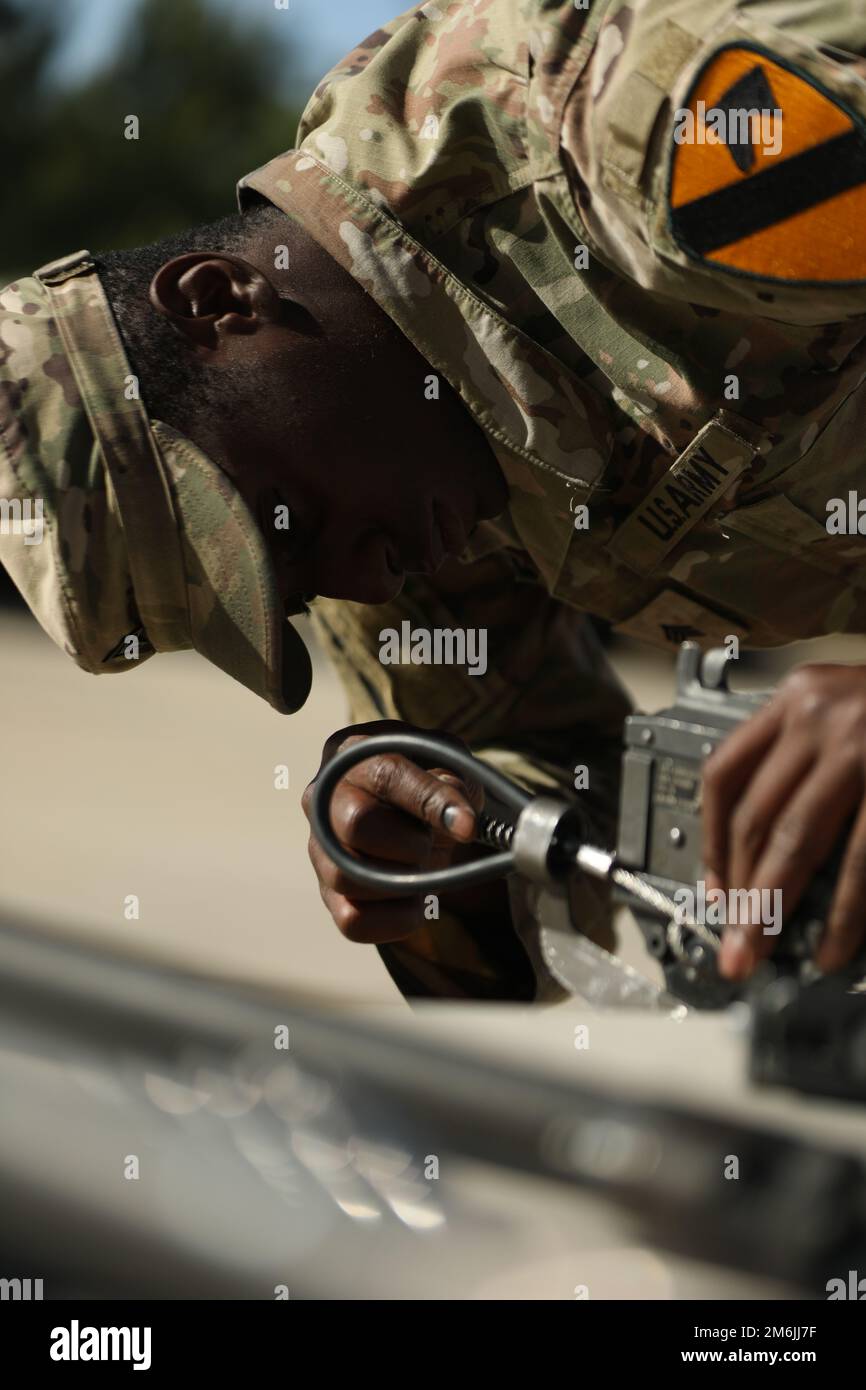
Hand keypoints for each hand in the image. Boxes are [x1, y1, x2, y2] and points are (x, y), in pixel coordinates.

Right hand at [302, 720, 485, 943]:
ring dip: (402, 882)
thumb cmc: (426, 778)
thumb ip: (454, 779)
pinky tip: (415, 899)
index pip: (388, 775)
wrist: (410, 810)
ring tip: (421, 866)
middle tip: (429, 842)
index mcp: (352, 754)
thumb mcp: (447, 763)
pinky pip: (353, 921)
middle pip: (357, 825)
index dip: (431, 801)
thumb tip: (457, 818)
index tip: (467, 827)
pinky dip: (395, 919)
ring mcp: (319, 848)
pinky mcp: (328, 892)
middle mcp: (324, 799)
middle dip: (410, 843)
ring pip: (350, 878)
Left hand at [702, 663, 865, 979]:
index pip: (726, 773)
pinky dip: (844, 913)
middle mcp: (820, 715)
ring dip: (773, 909)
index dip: (713, 842)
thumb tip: (762, 856)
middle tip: (733, 948)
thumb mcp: (845, 710)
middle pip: (755, 817)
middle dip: (741, 893)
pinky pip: (859, 860)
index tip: (716, 889)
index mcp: (798, 696)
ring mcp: (860, 747)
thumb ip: (805, 760)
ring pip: (797, 841)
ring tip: (762, 955)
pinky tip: (833, 946)